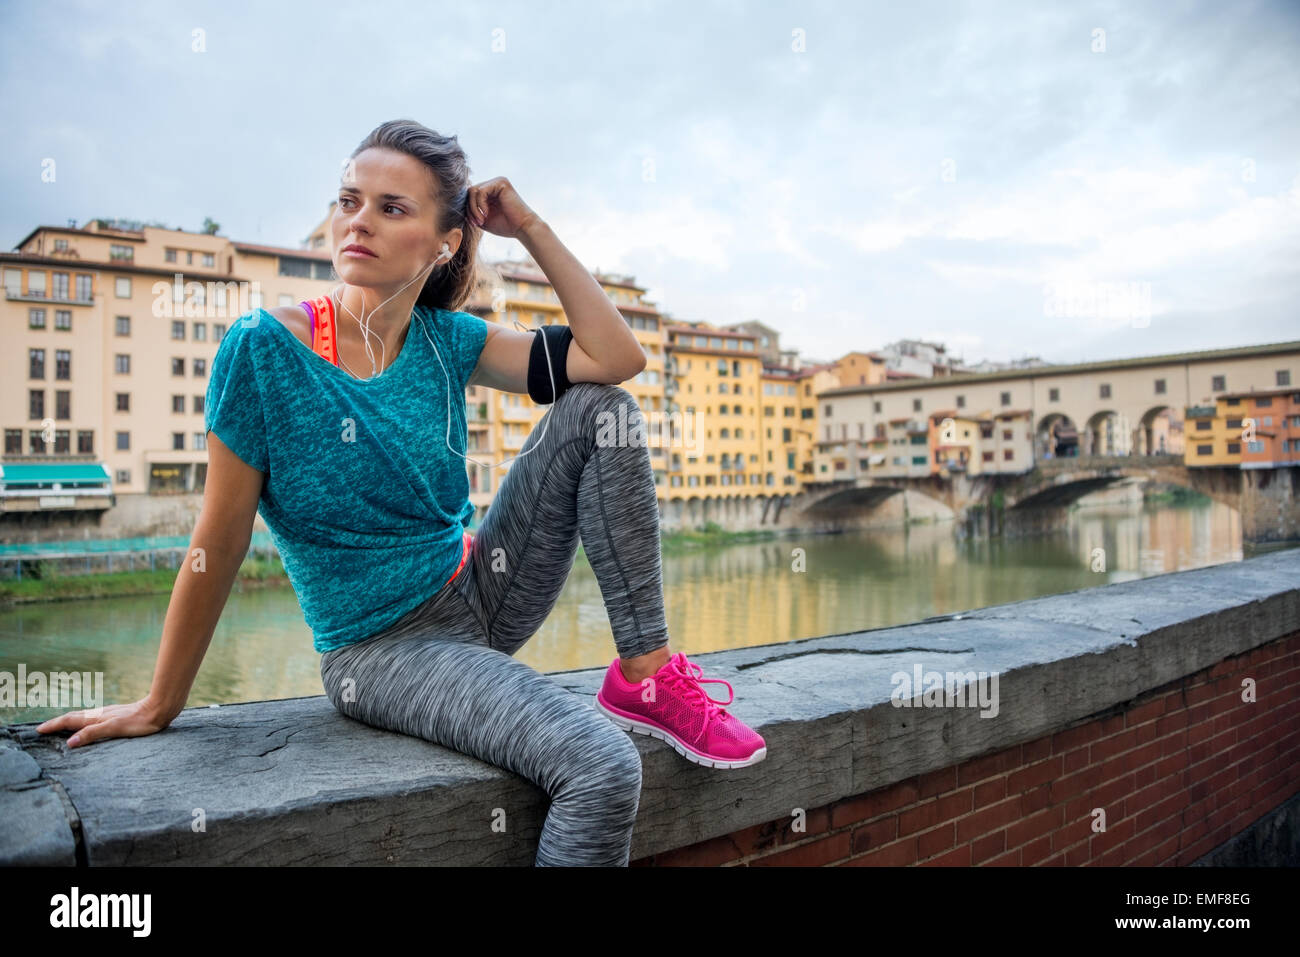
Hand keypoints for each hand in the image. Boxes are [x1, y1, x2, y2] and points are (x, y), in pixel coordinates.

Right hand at [35, 697, 173, 748]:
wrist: (159, 709)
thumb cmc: (139, 722)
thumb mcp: (114, 729)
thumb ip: (92, 734)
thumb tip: (69, 742)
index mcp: (96, 717)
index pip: (69, 721)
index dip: (53, 725)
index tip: (38, 730)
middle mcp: (99, 714)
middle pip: (73, 717)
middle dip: (56, 723)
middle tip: (43, 728)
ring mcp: (108, 713)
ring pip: (83, 716)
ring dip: (68, 721)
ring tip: (59, 726)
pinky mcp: (116, 715)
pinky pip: (93, 718)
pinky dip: (83, 721)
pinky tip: (88, 724)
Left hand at [466, 176, 540, 238]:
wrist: (523, 228)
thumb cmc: (506, 226)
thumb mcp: (483, 219)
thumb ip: (472, 211)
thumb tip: (458, 206)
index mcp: (490, 191)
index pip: (471, 195)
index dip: (468, 209)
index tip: (474, 223)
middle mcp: (494, 184)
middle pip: (470, 191)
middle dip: (470, 209)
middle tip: (477, 223)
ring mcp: (497, 181)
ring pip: (473, 190)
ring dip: (473, 208)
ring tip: (481, 220)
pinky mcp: (500, 183)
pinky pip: (481, 191)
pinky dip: (479, 205)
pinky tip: (486, 214)